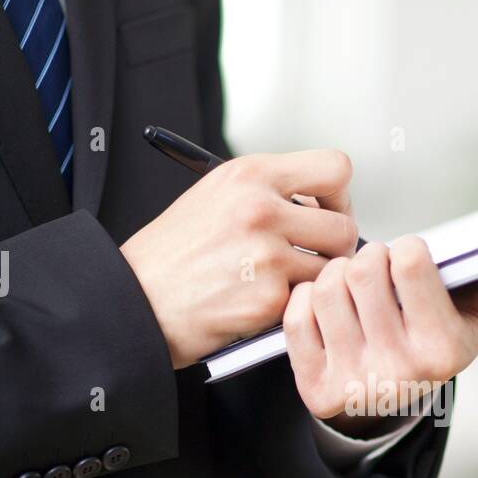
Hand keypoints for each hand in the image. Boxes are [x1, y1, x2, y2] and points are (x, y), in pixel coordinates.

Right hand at [120, 150, 355, 368]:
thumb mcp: (216, 196)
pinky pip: (306, 302)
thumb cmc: (171, 254)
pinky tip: (261, 304)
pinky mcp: (267, 299)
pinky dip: (290, 307)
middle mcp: (260, 209)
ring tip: (280, 283)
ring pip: (330, 270)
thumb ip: (269, 191)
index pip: (336, 169)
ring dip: (313, 281)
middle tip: (312, 259)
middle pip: (344, 227)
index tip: (328, 212)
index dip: (340, 196)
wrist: (133, 298)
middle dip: (333, 249)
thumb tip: (322, 206)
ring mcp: (266, 256)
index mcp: (250, 175)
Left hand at [283, 235, 477, 435]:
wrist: (390, 402)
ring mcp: (355, 384)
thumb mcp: (477, 320)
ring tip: (353, 283)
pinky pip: (296, 317)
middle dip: (369, 257)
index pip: (408, 262)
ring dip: (336, 274)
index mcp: (441, 351)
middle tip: (377, 265)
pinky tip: (327, 305)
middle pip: (363, 270)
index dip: (406, 248)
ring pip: (326, 289)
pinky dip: (307, 299)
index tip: (408, 257)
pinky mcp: (317, 389)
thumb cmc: (436, 340)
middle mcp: (398, 373)